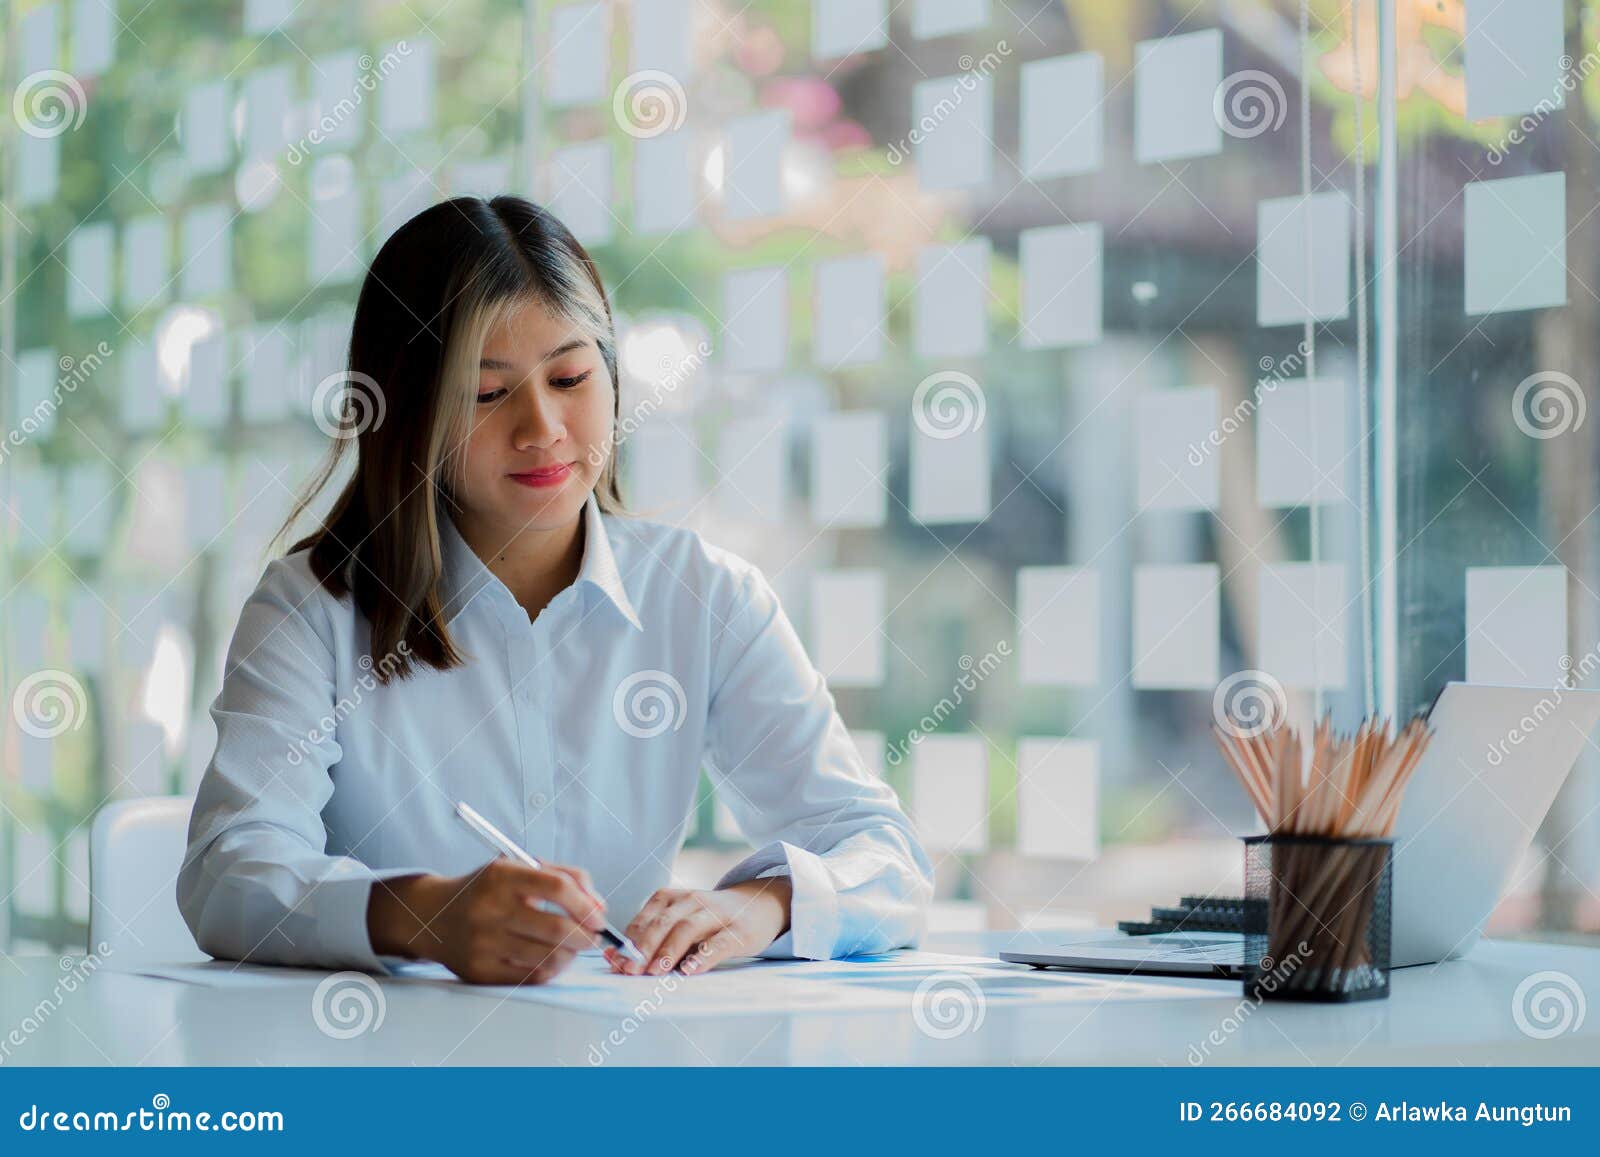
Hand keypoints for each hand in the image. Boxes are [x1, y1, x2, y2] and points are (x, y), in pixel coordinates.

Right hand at [367, 858, 606, 984]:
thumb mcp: (519, 867)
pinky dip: (552, 969)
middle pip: (557, 929)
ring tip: (572, 947)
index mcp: (501, 876)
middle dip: (587, 936)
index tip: (599, 916)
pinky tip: (552, 959)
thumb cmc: (487, 890)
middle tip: (593, 937)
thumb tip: (600, 907)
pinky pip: (532, 977)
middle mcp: (489, 910)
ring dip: (572, 954)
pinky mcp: (479, 971)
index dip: (587, 904)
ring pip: (548, 958)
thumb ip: (565, 876)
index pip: (557, 888)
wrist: (433, 916)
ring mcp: (482, 944)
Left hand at [607, 877, 792, 976]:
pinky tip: (690, 969)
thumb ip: (653, 938)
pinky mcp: (739, 931)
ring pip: (688, 928)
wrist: (760, 905)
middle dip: (644, 946)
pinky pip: (719, 942)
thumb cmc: (710, 920)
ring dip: (669, 950)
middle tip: (630, 969)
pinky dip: (703, 956)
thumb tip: (617, 960)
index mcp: (673, 898)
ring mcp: (718, 914)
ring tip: (656, 971)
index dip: (629, 940)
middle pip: (664, 921)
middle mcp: (693, 900)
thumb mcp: (680, 921)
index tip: (615, 961)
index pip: (646, 917)